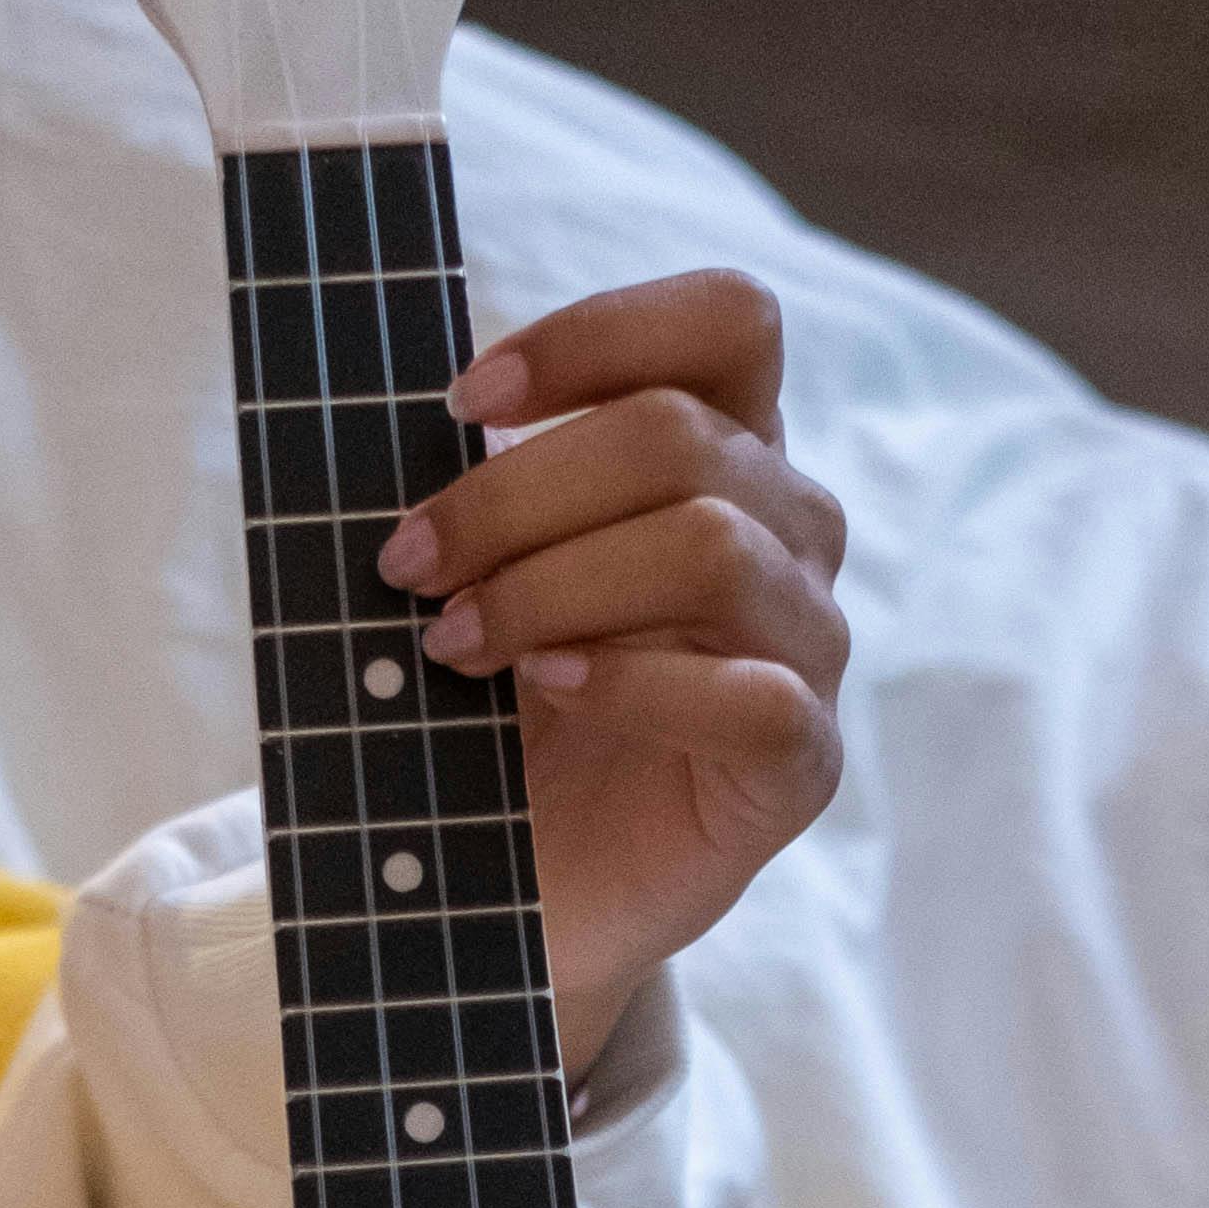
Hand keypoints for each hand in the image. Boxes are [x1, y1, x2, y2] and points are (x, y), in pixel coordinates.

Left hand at [375, 270, 849, 1079]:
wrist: (535, 885)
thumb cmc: (512, 717)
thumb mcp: (484, 580)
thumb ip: (481, 497)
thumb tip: (400, 422)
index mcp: (729, 454)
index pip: (728, 322)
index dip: (600, 333)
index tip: (465, 399)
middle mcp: (790, 532)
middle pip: (684, 437)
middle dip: (516, 493)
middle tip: (406, 564)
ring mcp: (808, 646)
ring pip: (715, 547)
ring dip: (555, 584)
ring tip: (455, 643)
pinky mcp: (799, 763)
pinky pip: (750, 695)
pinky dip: (634, 682)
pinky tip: (552, 691)